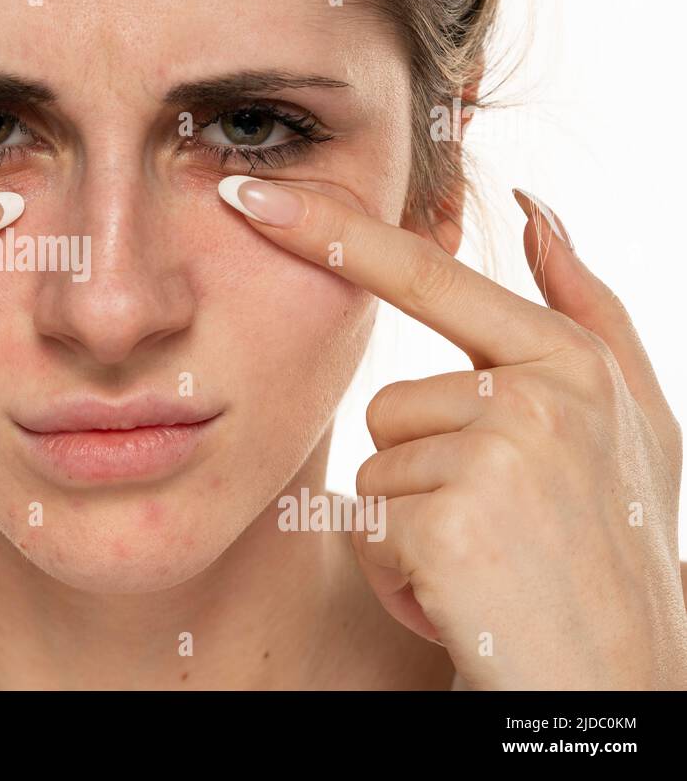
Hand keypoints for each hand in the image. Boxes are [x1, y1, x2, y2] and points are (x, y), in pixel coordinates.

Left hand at [220, 175, 686, 688]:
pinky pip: (368, 528)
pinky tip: (463, 597)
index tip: (247, 193)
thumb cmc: (612, 550)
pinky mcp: (451, 518)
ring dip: (411, 530)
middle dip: (420, 477)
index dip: (328, 230)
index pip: (423, 273)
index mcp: (569, 360)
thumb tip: (536, 211)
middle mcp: (541, 392)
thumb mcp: (629, 425)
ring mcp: (500, 452)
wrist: (617, 682)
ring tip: (485, 564)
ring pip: (374, 471)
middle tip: (497, 532)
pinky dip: (400, 576)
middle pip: (388, 406)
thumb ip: (587, 311)